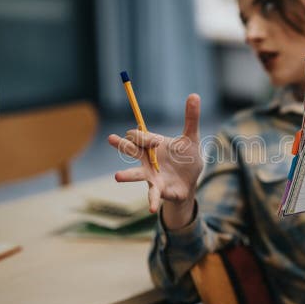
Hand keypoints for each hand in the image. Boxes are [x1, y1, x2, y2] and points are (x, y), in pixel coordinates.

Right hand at [107, 94, 202, 220]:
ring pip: (136, 174)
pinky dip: (152, 202)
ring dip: (127, 175)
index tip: (155, 142)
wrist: (190, 181)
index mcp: (152, 144)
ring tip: (117, 176)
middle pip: (130, 150)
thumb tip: (194, 94)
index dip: (144, 137)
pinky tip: (150, 209)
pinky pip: (153, 196)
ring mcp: (150, 175)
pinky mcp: (159, 189)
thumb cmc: (186, 157)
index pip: (139, 136)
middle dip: (121, 145)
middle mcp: (147, 160)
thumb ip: (191, 118)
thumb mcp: (191, 137)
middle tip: (110, 138)